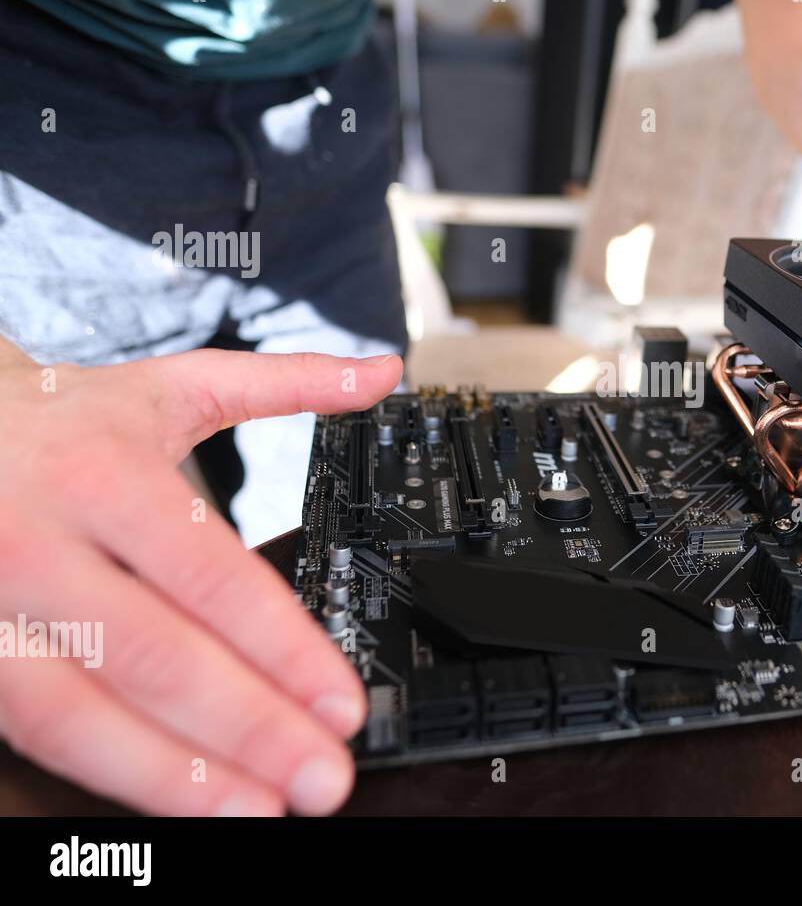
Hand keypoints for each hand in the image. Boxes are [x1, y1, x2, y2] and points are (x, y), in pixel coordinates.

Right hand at [0, 344, 401, 814]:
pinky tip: (176, 803)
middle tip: (322, 778)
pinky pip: (35, 731)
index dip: (284, 650)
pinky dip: (108, 772)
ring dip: (175, 776)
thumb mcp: (171, 386)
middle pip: (156, 657)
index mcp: (108, 478)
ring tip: (259, 813)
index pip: (214, 579)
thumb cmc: (63, 420)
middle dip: (247, 728)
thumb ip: (284, 384)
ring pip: (80, 711)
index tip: (343, 706)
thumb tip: (382, 372)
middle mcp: (44, 546)